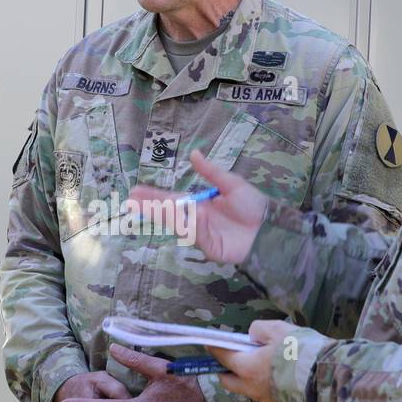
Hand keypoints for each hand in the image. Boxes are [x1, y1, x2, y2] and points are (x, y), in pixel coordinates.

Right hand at [129, 149, 268, 265]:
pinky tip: (193, 213)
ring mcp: (202, 235)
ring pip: (179, 225)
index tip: (135, 192)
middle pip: (168, 214)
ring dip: (167, 215)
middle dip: (151, 208)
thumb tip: (193, 154)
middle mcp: (196, 220)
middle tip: (130, 203)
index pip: (171, 200)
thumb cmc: (253, 206)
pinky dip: (194, 225)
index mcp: (199, 205)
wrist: (271, 227)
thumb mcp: (231, 184)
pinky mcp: (210, 247)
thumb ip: (211, 172)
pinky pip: (198, 235)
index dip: (153, 197)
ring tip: (152, 206)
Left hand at [210, 319, 295, 401]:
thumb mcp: (280, 330)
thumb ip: (260, 330)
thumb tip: (252, 335)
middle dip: (226, 371)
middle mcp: (253, 389)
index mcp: (248, 368)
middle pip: (230, 382)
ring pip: (249, 391)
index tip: (210, 344)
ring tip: (261, 368)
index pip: (224, 358)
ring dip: (249, 380)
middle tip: (231, 360)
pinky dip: (267, 387)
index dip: (216, 349)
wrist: (328, 382)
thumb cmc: (301, 353)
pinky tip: (279, 380)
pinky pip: (268, 397)